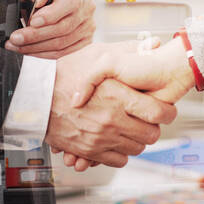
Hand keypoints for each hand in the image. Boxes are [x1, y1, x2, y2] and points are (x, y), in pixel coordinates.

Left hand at [5, 0, 94, 57]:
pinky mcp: (83, 41)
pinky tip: (29, 50)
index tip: (31, 21)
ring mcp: (87, 27)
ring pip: (62, 43)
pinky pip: (63, 53)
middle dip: (35, 35)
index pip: (69, 3)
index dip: (50, 15)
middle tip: (16, 38)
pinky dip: (44, 54)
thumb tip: (38, 4)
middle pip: (63, 28)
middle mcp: (86, 8)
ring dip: (36, 47)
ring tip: (17, 46)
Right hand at [45, 43, 177, 166]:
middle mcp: (112, 119)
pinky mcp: (90, 150)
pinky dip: (121, 152)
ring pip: (136, 148)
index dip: (168, 112)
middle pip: (151, 134)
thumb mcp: (97, 54)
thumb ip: (126, 50)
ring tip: (132, 128)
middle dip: (153, 127)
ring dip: (137, 140)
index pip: (159, 112)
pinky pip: (118, 160)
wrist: (36, 96)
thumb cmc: (66, 73)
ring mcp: (101, 137)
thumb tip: (153, 44)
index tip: (166, 110)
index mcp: (118, 95)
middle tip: (148, 120)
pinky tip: (117, 139)